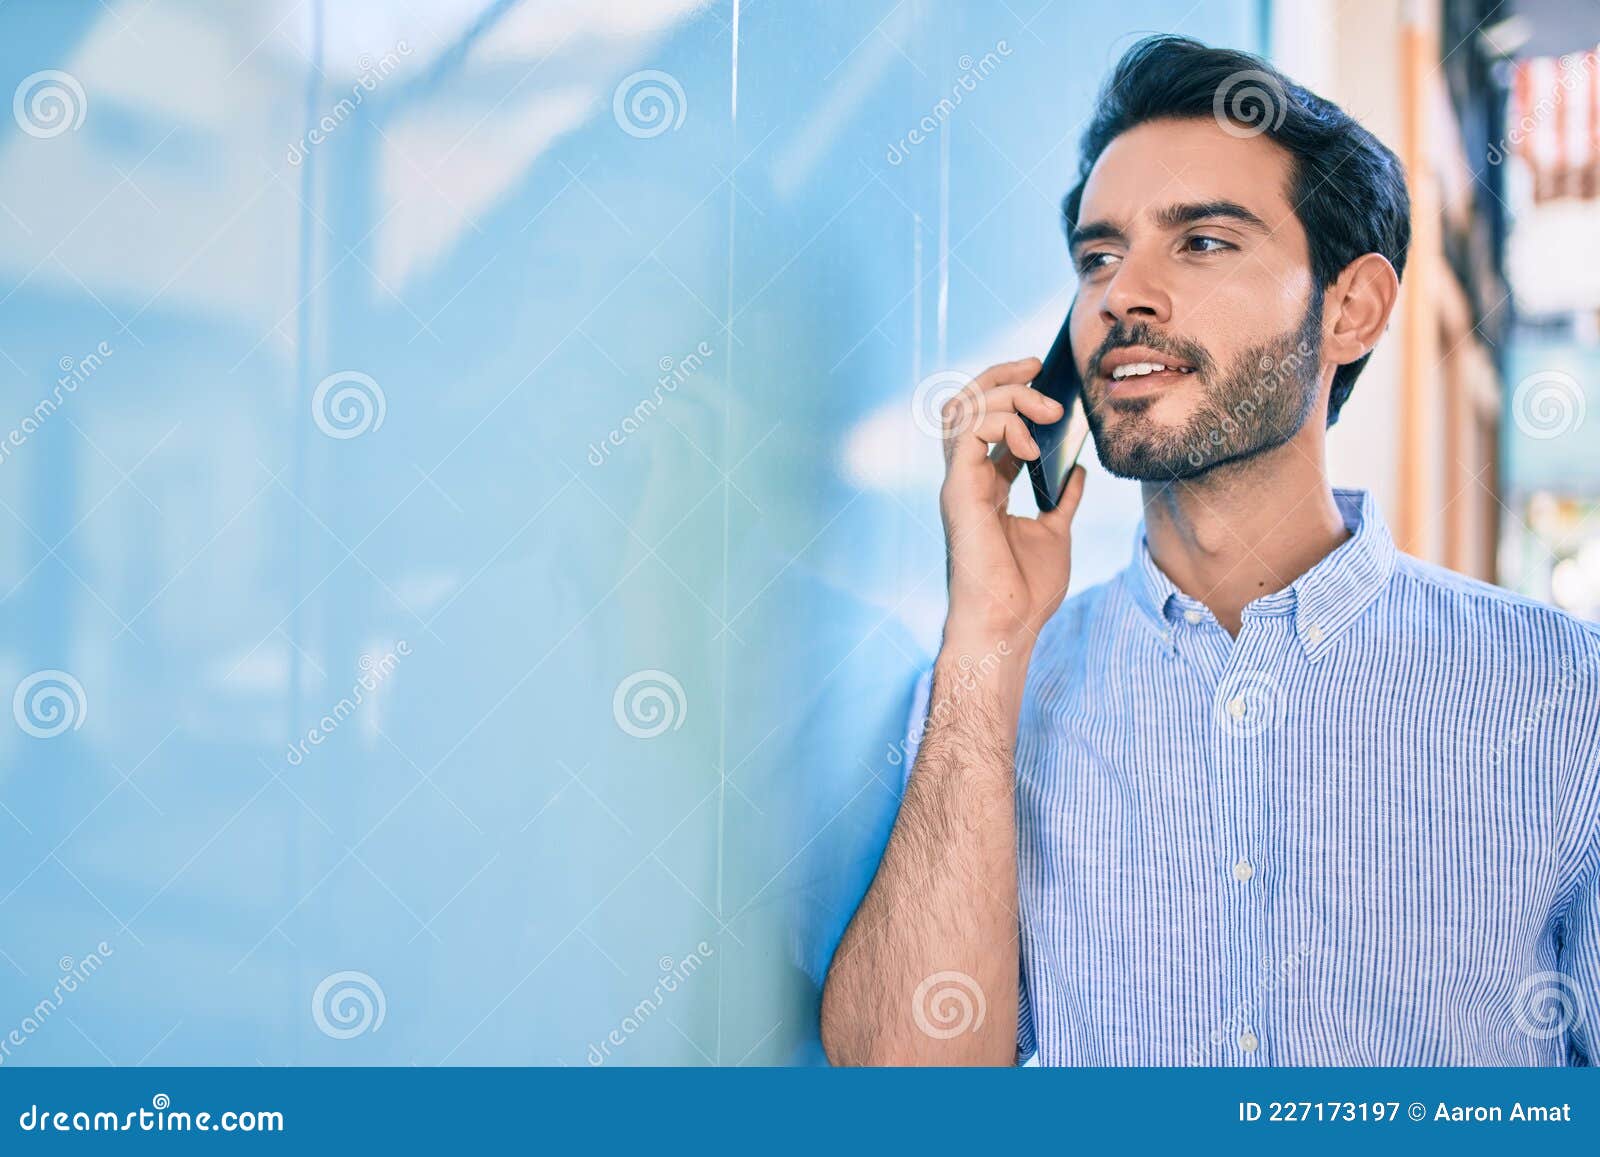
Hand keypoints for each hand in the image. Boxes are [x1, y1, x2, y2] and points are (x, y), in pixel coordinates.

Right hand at [937, 357, 1086, 653]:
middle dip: (1000, 374)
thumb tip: (1077, 470)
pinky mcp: (959, 490)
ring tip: (1049, 411)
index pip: (986, 420)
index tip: (1043, 376)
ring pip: (964, 408)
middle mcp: (967, 477)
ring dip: (1008, 395)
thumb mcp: (1056, 532)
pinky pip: (970, 432)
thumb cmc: (1025, 591)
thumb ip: (1063, 499)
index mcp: (986, 485)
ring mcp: (959, 481)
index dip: (1011, 390)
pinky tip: (1033, 446)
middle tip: (1037, 368)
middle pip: (965, 402)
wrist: (1009, 625)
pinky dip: (1003, 424)